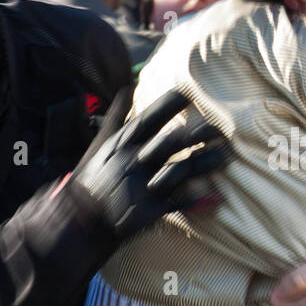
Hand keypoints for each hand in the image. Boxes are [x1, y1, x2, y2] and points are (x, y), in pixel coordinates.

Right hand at [70, 89, 228, 241]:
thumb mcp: (100, 144)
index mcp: (123, 143)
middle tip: (220, 128)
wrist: (79, 218)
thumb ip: (117, 116)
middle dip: (198, 134)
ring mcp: (142, 186)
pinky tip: (214, 192)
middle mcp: (134, 161)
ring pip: (179, 170)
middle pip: (171, 142)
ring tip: (225, 156)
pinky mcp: (148, 210)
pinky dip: (195, 198)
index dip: (169, 104)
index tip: (189, 94)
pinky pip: (177, 202)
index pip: (149, 118)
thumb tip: (127, 87)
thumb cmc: (93, 178)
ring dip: (205, 163)